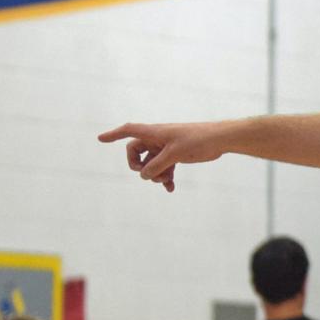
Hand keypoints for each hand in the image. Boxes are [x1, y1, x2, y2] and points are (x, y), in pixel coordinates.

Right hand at [97, 122, 223, 191]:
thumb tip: (143, 176)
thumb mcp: (175, 154)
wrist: (219, 140)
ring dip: (155, 175)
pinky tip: (171, 189)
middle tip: (150, 175)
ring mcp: (166, 148)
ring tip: (167, 180)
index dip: (113, 135)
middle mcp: (157, 139)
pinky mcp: (176, 156)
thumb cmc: (197, 140)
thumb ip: (157, 165)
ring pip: (150, 164)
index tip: (100, 139)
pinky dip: (165, 178)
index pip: (128, 131)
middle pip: (136, 153)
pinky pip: (164, 168)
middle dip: (140, 167)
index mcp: (154, 132)